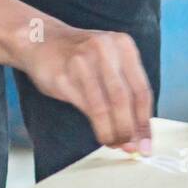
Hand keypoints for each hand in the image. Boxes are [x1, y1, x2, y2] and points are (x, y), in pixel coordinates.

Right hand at [20, 27, 152, 152]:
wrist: (40, 40)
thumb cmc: (81, 57)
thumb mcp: (109, 61)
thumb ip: (125, 89)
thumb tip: (138, 131)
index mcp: (124, 46)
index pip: (142, 89)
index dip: (145, 120)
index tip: (146, 142)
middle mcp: (106, 50)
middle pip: (125, 99)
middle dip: (130, 129)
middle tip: (131, 148)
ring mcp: (83, 62)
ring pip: (106, 105)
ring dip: (112, 131)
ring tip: (115, 144)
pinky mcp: (64, 76)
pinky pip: (86, 107)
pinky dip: (98, 126)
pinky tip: (102, 135)